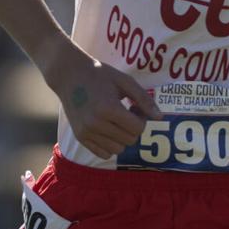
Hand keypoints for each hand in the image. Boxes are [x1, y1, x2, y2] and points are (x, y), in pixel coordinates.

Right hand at [47, 47, 161, 160]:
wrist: (69, 75)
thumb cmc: (100, 74)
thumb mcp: (125, 81)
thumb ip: (144, 99)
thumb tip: (160, 118)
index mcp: (109, 108)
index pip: (138, 128)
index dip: (141, 118)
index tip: (134, 107)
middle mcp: (96, 123)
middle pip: (130, 139)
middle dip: (133, 127)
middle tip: (126, 112)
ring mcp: (86, 132)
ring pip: (118, 149)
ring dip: (123, 137)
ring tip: (116, 120)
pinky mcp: (80, 137)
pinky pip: (104, 153)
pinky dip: (111, 145)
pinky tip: (108, 128)